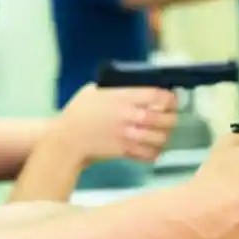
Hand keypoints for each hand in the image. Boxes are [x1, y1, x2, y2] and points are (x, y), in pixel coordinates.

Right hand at [55, 84, 177, 162]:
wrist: (67, 140)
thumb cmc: (78, 115)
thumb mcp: (93, 91)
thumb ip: (114, 87)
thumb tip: (131, 84)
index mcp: (123, 98)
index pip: (158, 96)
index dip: (170, 98)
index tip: (171, 100)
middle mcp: (129, 116)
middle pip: (165, 118)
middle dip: (172, 118)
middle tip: (171, 117)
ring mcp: (129, 135)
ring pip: (161, 137)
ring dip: (165, 135)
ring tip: (163, 133)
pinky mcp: (125, 151)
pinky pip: (150, 154)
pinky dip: (155, 152)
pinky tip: (153, 148)